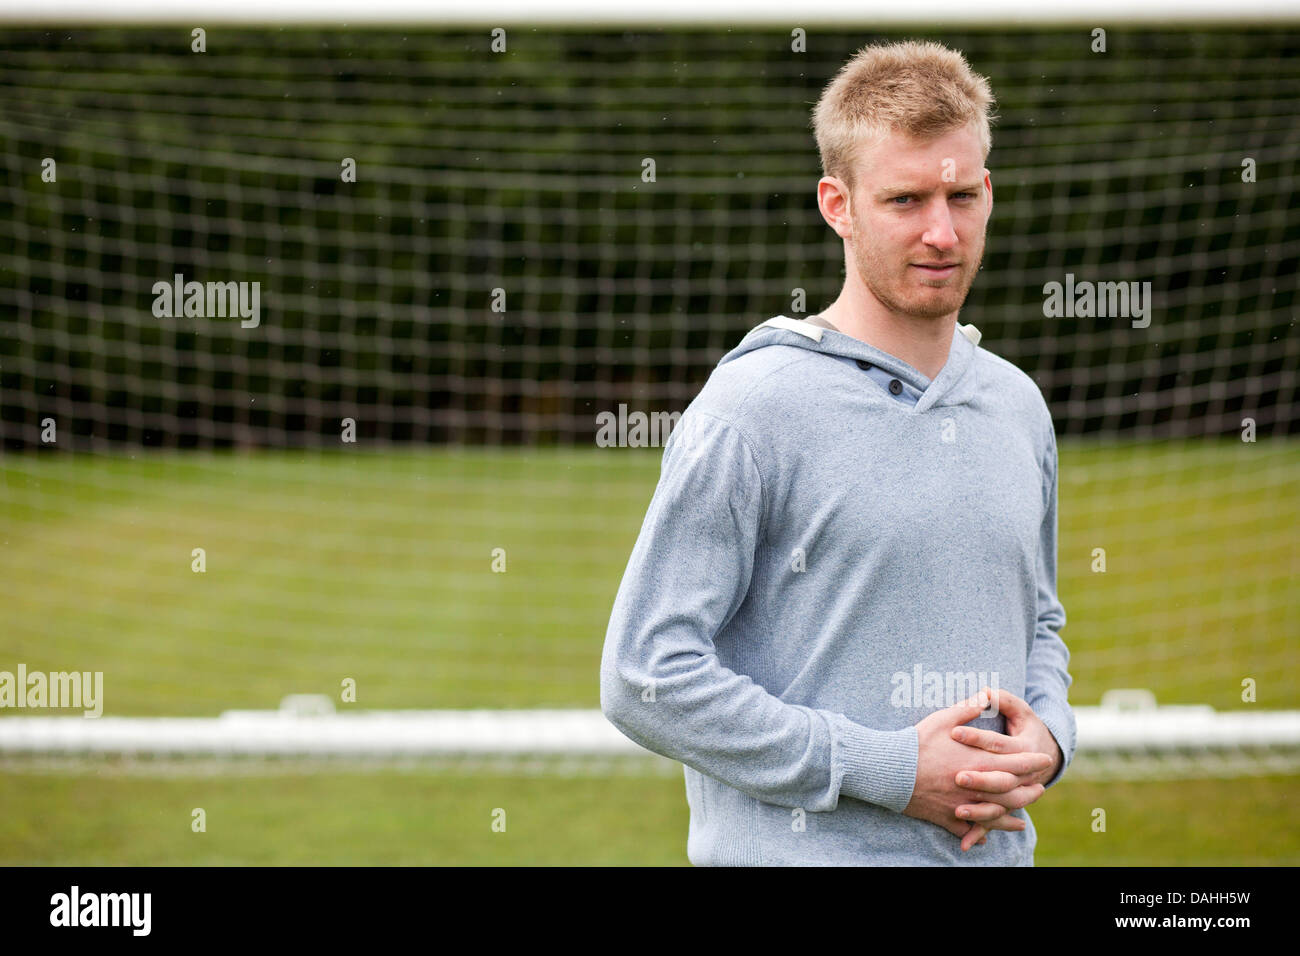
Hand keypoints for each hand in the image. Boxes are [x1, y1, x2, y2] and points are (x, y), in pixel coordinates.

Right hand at [903, 689, 1054, 849]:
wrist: (891, 772)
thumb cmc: (917, 743)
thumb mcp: (943, 719)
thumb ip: (968, 709)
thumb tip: (986, 695)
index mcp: (979, 762)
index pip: (1016, 763)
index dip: (1032, 762)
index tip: (1045, 760)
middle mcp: (977, 787)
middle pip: (1013, 792)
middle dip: (1029, 790)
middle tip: (1040, 787)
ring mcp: (964, 805)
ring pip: (997, 814)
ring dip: (1013, 814)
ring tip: (1023, 815)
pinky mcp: (949, 818)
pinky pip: (971, 829)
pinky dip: (983, 833)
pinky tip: (989, 836)